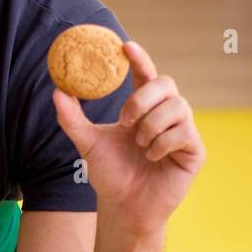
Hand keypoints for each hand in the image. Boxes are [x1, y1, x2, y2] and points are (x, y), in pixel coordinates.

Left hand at [52, 40, 205, 235]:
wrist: (122, 205)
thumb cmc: (109, 172)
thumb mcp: (86, 142)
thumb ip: (71, 117)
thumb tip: (57, 90)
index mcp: (144, 108)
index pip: (145, 75)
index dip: (139, 59)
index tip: (125, 46)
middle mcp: (166, 114)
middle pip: (166, 84)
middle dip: (143, 98)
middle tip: (124, 119)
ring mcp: (183, 131)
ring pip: (177, 108)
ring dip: (150, 126)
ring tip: (139, 146)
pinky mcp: (195, 151)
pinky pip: (183, 133)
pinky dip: (161, 144)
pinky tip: (151, 157)